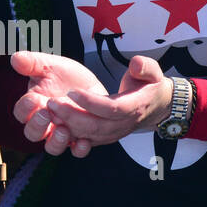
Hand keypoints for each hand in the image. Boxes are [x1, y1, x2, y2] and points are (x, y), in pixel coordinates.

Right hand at [11, 51, 105, 157]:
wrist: (92, 87)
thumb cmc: (67, 78)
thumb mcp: (52, 66)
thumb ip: (34, 63)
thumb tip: (16, 57)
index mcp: (34, 106)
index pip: (21, 112)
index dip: (25, 108)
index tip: (34, 98)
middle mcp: (45, 124)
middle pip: (33, 133)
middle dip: (37, 125)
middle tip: (46, 114)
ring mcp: (62, 132)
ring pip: (52, 147)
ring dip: (56, 142)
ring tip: (64, 130)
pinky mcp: (81, 137)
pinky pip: (77, 150)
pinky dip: (80, 149)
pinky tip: (84, 141)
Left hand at [43, 55, 173, 149]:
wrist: (156, 106)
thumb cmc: (150, 86)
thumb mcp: (152, 71)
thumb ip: (144, 66)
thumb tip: (134, 64)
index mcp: (136, 106)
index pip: (112, 108)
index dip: (91, 102)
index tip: (72, 92)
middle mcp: (124, 124)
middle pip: (95, 125)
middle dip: (71, 115)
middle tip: (52, 103)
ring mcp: (114, 133)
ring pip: (88, 135)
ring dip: (67, 126)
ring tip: (50, 113)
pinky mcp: (105, 138)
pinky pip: (86, 141)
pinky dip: (70, 136)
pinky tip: (56, 124)